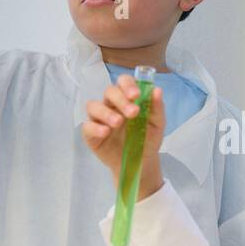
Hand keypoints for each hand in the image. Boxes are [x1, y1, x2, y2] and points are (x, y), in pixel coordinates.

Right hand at [81, 73, 165, 196]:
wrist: (141, 163)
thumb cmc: (147, 140)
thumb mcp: (157, 125)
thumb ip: (156, 108)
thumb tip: (157, 90)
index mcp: (127, 99)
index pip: (123, 82)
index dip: (127, 85)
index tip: (136, 94)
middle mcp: (111, 106)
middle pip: (109, 92)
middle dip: (120, 99)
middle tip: (133, 112)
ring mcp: (99, 119)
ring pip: (93, 106)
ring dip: (106, 112)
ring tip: (118, 122)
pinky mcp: (91, 135)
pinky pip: (87, 126)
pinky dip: (95, 128)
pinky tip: (106, 132)